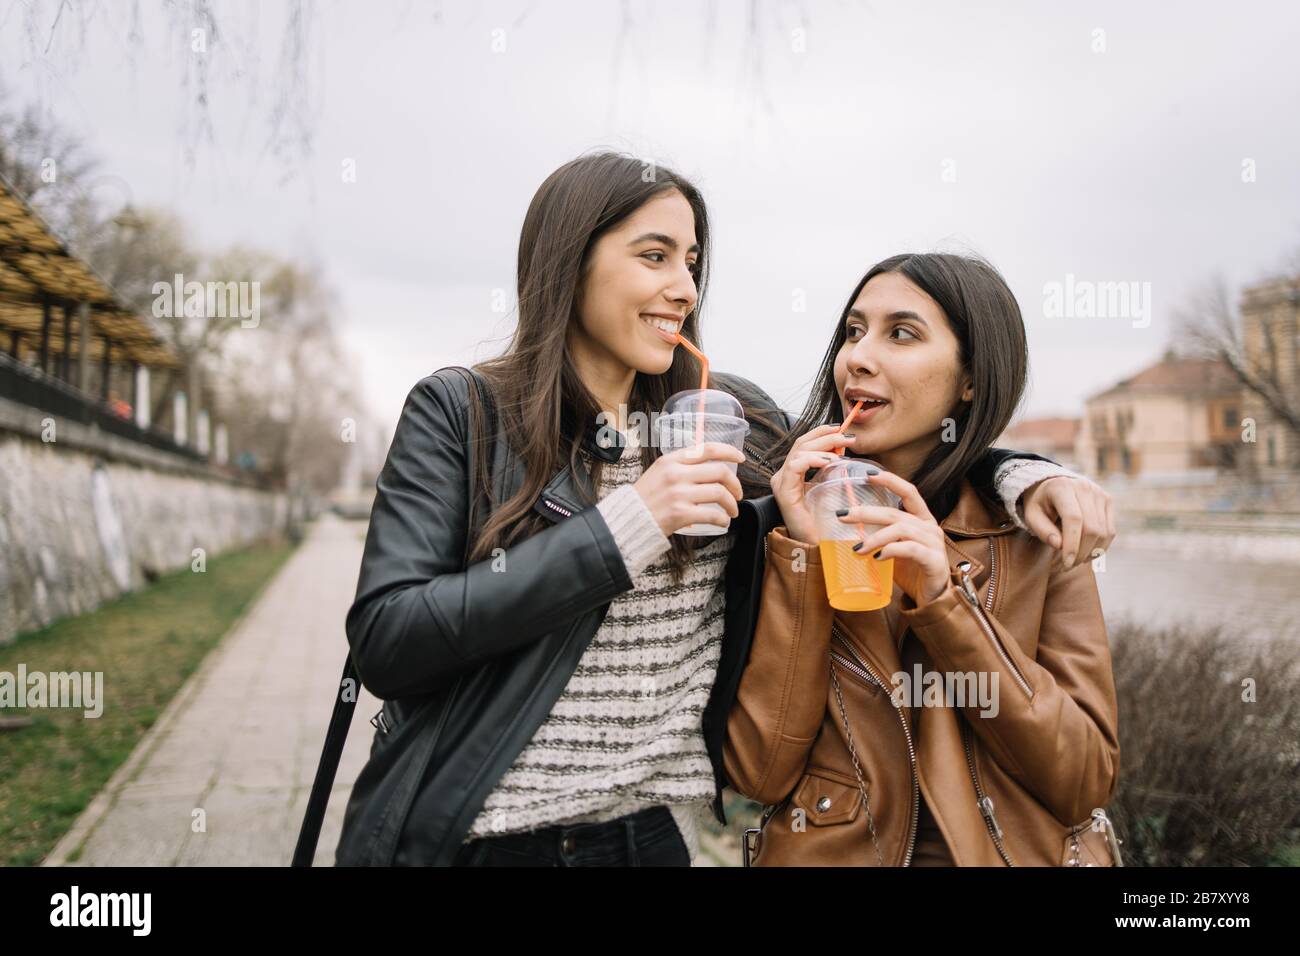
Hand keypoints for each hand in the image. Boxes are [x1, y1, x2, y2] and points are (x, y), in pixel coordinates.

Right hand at [634, 441, 744, 535]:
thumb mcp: (658, 472)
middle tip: (737, 494)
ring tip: (732, 511)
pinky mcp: (681, 513)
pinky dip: (723, 519)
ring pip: (720, 493)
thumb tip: (708, 468)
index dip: (729, 452)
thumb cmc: (645, 499)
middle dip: (735, 484)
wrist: (628, 520)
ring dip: (732, 504)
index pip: (707, 449)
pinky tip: (723, 522)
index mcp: (671, 460)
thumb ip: (680, 467)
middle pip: (719, 471)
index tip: (740, 458)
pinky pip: (713, 514)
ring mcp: (679, 494)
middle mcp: (676, 474)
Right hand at [769, 424, 858, 542]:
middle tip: (847, 436)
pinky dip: (813, 459)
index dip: (821, 432)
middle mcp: (784, 475)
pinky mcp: (784, 492)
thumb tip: (844, 447)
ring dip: (823, 446)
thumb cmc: (825, 521)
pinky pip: (795, 465)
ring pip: (799, 451)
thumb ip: (832, 468)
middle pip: (802, 443)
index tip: (842, 429)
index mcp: (793, 473)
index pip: (804, 443)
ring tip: (842, 449)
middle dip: (826, 436)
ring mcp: (781, 483)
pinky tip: (830, 461)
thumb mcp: (830, 487)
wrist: (817, 546)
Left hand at [834, 470, 951, 607]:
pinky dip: (891, 550)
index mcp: (921, 519)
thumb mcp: (892, 549)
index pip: (909, 491)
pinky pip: (910, 549)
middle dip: (866, 513)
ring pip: (901, 529)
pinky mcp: (934, 561)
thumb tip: (847, 528)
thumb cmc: (911, 572)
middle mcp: (930, 527)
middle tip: (842, 516)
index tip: (867, 474)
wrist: (932, 600)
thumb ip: (878, 536)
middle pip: (895, 512)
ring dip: (875, 537)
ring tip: (857, 548)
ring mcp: (934, 543)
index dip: (890, 480)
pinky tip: (877, 557)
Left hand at [1020, 475, 1116, 571]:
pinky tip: (1087, 554)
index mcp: (1062, 487)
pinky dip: (1101, 547)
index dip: (1072, 545)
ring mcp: (1099, 493)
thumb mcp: (1032, 515)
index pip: (1074, 519)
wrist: (1053, 485)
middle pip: (1092, 528)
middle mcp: (1084, 487)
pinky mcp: (1108, 501)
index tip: (1066, 564)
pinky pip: (1110, 530)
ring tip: (1076, 561)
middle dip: (1081, 552)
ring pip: (1104, 531)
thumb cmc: (1039, 504)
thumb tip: (1060, 546)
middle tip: (1068, 565)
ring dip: (1092, 552)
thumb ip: (1042, 530)